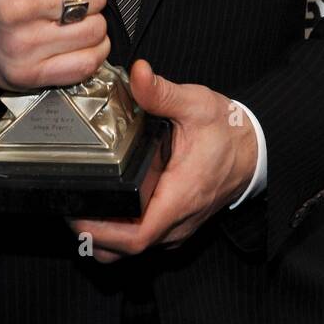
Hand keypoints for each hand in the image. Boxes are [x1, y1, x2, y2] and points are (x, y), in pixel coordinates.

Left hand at [68, 59, 258, 263]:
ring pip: (134, 249)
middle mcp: (179, 220)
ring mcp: (178, 226)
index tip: (76, 216)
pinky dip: (121, 232)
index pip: (136, 237)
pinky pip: (144, 238)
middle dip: (94, 236)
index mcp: (180, 197)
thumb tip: (138, 73)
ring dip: (105, 237)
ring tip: (82, 207)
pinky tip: (107, 207)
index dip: (101, 233)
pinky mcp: (177, 223)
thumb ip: (161, 92)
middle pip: (126, 250)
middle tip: (69, 208)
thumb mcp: (195, 105)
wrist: (253, 148)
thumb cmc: (226, 131)